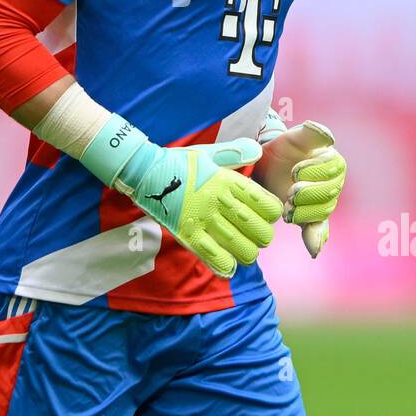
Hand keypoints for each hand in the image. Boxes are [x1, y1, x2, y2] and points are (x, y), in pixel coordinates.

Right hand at [115, 138, 282, 277]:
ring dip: (247, 252)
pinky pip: (215, 257)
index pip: (267, 205)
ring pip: (242, 248)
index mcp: (229, 181)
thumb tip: (258, 150)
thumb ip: (235, 153)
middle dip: (262, 236)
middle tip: (255, 234)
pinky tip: (229, 265)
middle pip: (260, 231)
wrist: (145, 171)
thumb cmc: (179, 163)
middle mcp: (220, 201)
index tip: (264, 213)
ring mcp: (205, 220)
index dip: (271, 213)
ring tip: (243, 249)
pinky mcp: (188, 235)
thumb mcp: (209, 154)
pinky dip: (226, 265)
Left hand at [254, 114, 346, 257]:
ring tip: (287, 208)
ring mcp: (324, 201)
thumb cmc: (282, 149)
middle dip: (307, 193)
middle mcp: (333, 182)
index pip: (333, 169)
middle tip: (289, 192)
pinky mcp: (312, 217)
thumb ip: (310, 133)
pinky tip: (313, 248)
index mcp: (332, 161)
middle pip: (329, 192)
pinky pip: (319, 230)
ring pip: (322, 211)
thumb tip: (328, 136)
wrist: (266, 167)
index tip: (294, 171)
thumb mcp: (293, 137)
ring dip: (304, 211)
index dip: (314, 171)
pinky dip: (316, 239)